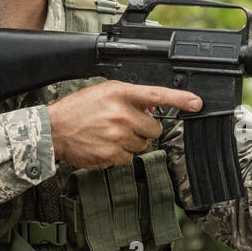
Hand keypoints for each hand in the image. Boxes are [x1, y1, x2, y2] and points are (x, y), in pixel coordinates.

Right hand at [46, 81, 201, 167]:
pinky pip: (130, 158)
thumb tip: (152, 107)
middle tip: (125, 125)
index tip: (197, 103)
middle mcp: (121, 114)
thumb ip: (130, 97)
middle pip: (155, 129)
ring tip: (110, 134)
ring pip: (143, 145)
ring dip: (131, 142)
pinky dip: (121, 154)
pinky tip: (106, 145)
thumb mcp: (104, 92)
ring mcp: (118, 136)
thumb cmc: (79, 109)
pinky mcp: (113, 154)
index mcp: (120, 93)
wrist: (54, 130)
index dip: (180, 99)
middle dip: (145, 129)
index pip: (157, 95)